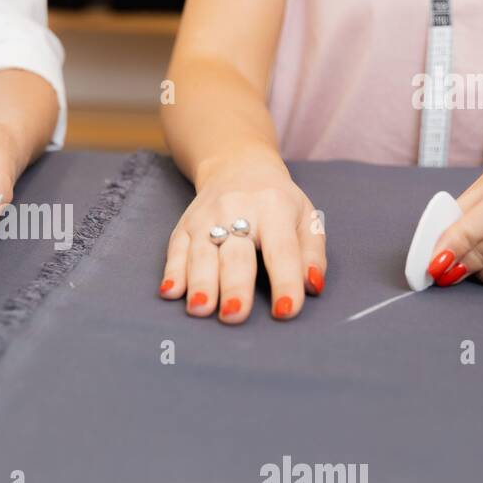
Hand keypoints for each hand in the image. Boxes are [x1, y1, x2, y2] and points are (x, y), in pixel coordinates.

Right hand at [160, 153, 325, 322]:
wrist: (237, 167)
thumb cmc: (278, 203)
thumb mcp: (306, 218)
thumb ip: (312, 254)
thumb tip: (312, 286)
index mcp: (275, 208)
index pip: (282, 250)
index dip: (285, 281)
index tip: (285, 311)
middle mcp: (237, 210)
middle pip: (236, 254)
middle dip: (235, 285)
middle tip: (234, 315)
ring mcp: (206, 218)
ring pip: (202, 253)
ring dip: (200, 282)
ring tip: (200, 309)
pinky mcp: (184, 225)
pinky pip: (176, 249)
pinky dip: (172, 272)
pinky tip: (170, 292)